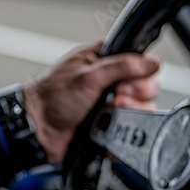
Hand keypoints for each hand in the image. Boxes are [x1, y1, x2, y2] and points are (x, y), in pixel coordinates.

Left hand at [22, 41, 159, 163]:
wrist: (38, 130)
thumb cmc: (51, 98)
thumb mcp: (88, 77)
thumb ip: (121, 66)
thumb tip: (151, 61)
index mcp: (103, 59)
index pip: (137, 58)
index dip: (140, 70)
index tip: (129, 80)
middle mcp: (110, 79)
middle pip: (145, 82)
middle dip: (137, 91)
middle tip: (119, 94)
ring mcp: (112, 101)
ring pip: (142, 104)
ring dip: (132, 108)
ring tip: (112, 109)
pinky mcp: (112, 121)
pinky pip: (133, 122)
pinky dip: (127, 123)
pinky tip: (111, 121)